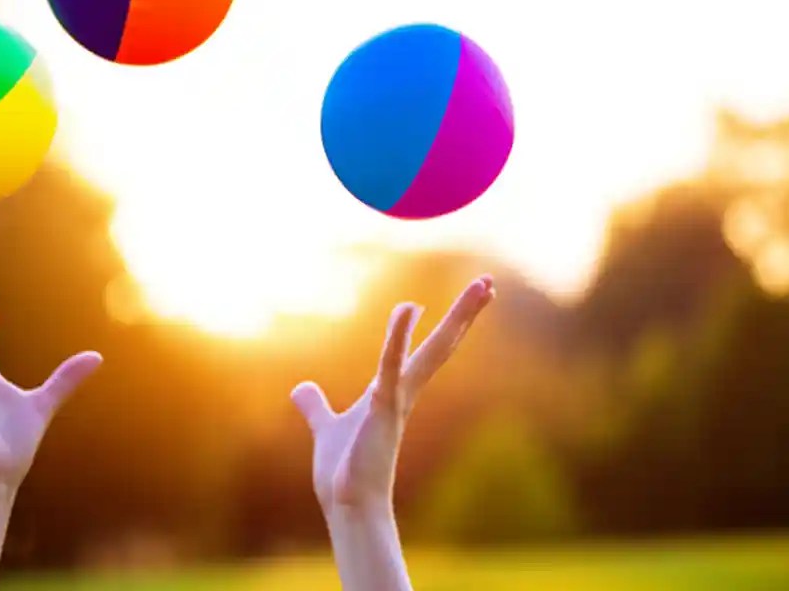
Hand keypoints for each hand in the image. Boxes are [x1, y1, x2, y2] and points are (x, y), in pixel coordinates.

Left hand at [292, 276, 494, 512]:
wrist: (348, 506)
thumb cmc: (342, 473)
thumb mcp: (326, 427)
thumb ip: (316, 407)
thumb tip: (300, 390)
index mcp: (393, 394)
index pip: (425, 351)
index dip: (445, 324)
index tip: (467, 298)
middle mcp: (403, 394)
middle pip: (440, 346)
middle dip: (464, 314)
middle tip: (488, 282)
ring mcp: (397, 401)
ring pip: (432, 351)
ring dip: (458, 318)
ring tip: (482, 286)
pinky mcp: (383, 410)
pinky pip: (391, 366)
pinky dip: (398, 338)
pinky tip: (407, 308)